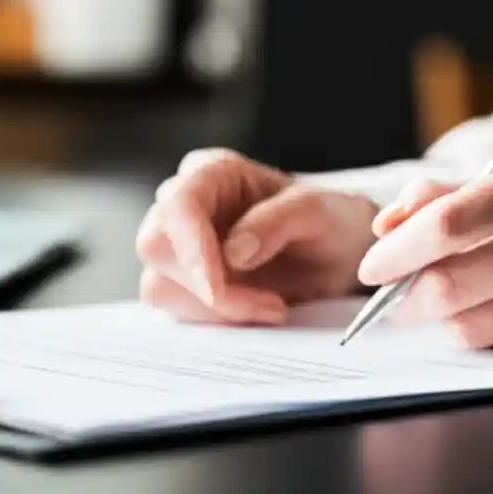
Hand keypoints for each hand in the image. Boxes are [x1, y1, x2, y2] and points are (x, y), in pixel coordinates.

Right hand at [135, 148, 380, 324]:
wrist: (338, 254)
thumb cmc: (329, 222)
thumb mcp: (320, 213)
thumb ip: (278, 221)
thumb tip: (233, 251)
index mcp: (213, 173)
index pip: (178, 204)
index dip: (189, 246)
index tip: (216, 286)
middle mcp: (186, 205)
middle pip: (155, 246)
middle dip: (204, 286)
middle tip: (266, 303)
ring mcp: (180, 246)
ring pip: (159, 285)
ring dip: (214, 310)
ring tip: (271, 307)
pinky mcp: (183, 283)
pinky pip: (178, 310)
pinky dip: (216, 321)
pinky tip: (256, 310)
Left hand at [358, 149, 492, 350]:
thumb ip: (444, 197)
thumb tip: (384, 227)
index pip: (448, 223)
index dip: (398, 251)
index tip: (373, 266)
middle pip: (452, 283)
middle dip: (405, 297)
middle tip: (392, 298)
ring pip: (472, 324)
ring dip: (440, 320)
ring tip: (443, 301)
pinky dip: (478, 332)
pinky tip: (488, 312)